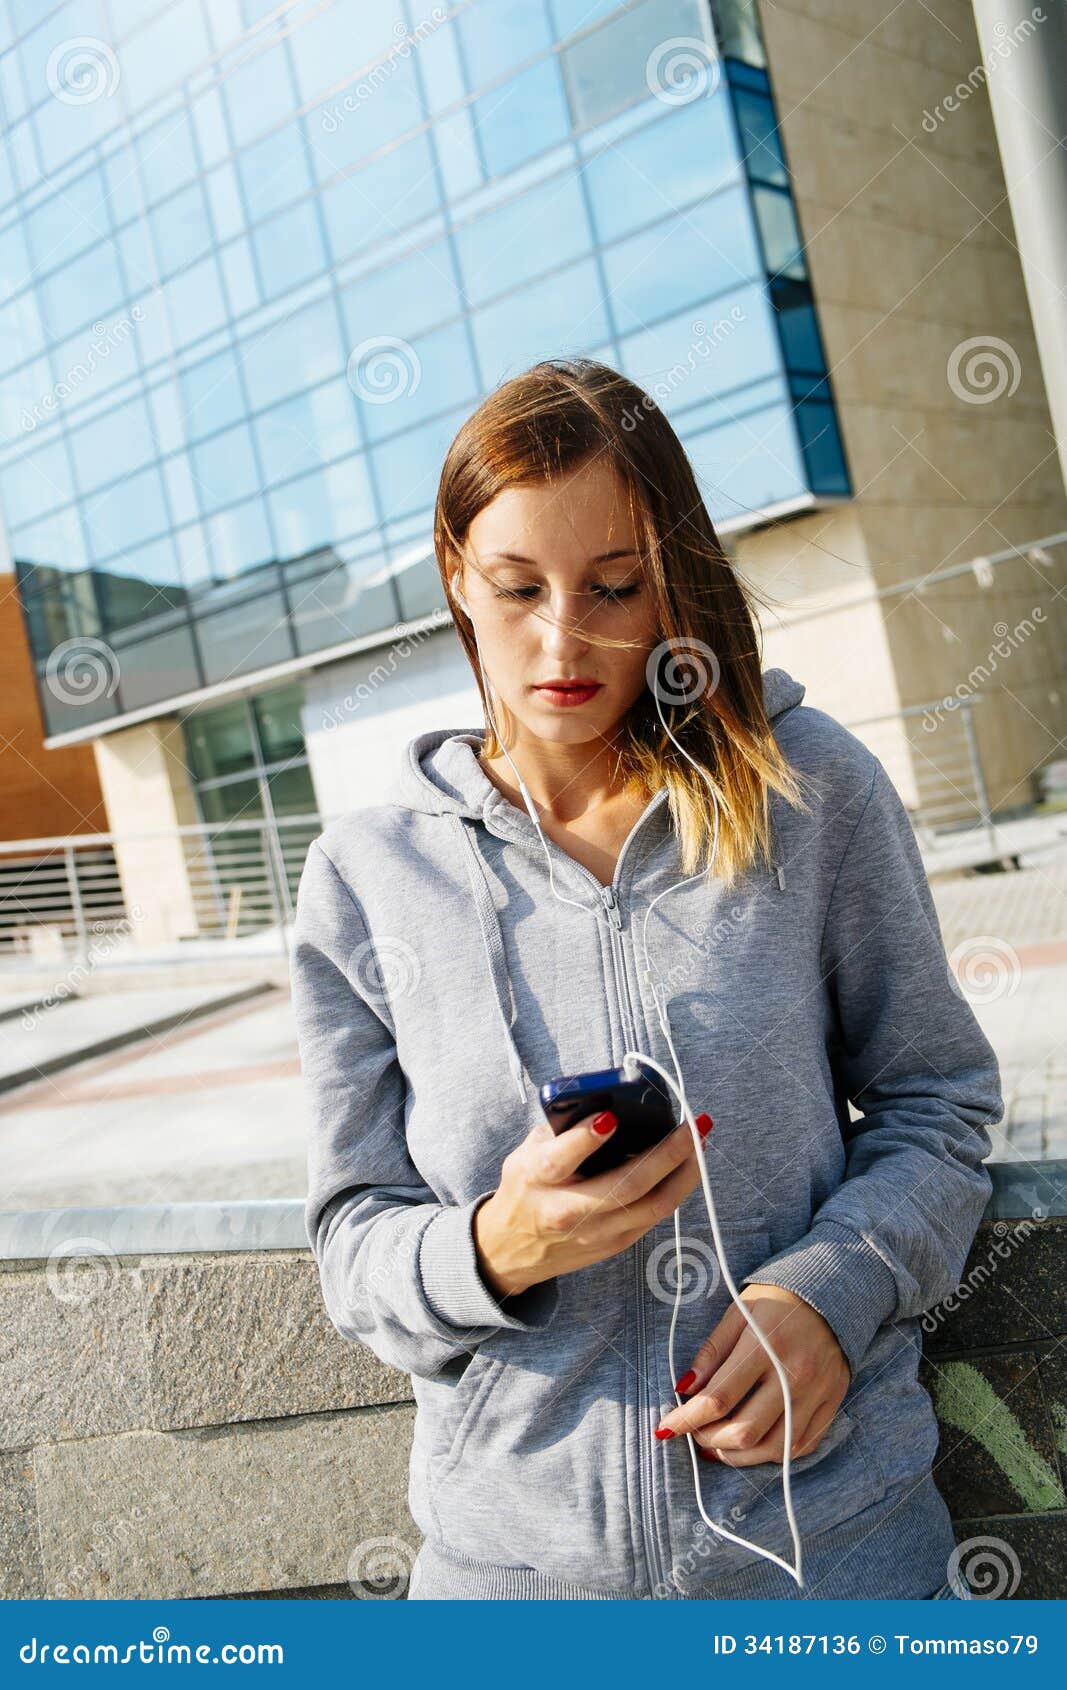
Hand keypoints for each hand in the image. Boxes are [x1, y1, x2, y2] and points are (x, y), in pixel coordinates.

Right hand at [473, 1109, 712, 1300]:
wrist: (512, 1251)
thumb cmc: (524, 1190)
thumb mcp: (525, 1154)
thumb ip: (561, 1130)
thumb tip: (608, 1102)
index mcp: (537, 1179)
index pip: (562, 1159)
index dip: (587, 1137)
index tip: (611, 1116)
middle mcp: (567, 1210)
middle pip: (626, 1186)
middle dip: (667, 1153)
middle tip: (692, 1125)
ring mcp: (595, 1233)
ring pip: (653, 1205)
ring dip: (684, 1173)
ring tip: (699, 1142)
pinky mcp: (614, 1244)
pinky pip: (654, 1215)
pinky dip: (675, 1188)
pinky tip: (687, 1166)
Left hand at [654, 1283, 849, 1463]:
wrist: (830, 1294)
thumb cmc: (775, 1302)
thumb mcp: (737, 1313)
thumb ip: (711, 1352)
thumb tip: (685, 1388)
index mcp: (763, 1347)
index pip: (719, 1398)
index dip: (688, 1418)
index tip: (667, 1427)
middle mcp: (793, 1375)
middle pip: (745, 1431)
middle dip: (710, 1440)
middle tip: (695, 1433)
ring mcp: (816, 1393)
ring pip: (773, 1448)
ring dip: (738, 1456)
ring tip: (719, 1446)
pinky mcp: (832, 1404)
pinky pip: (801, 1446)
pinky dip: (772, 1453)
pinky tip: (754, 1444)